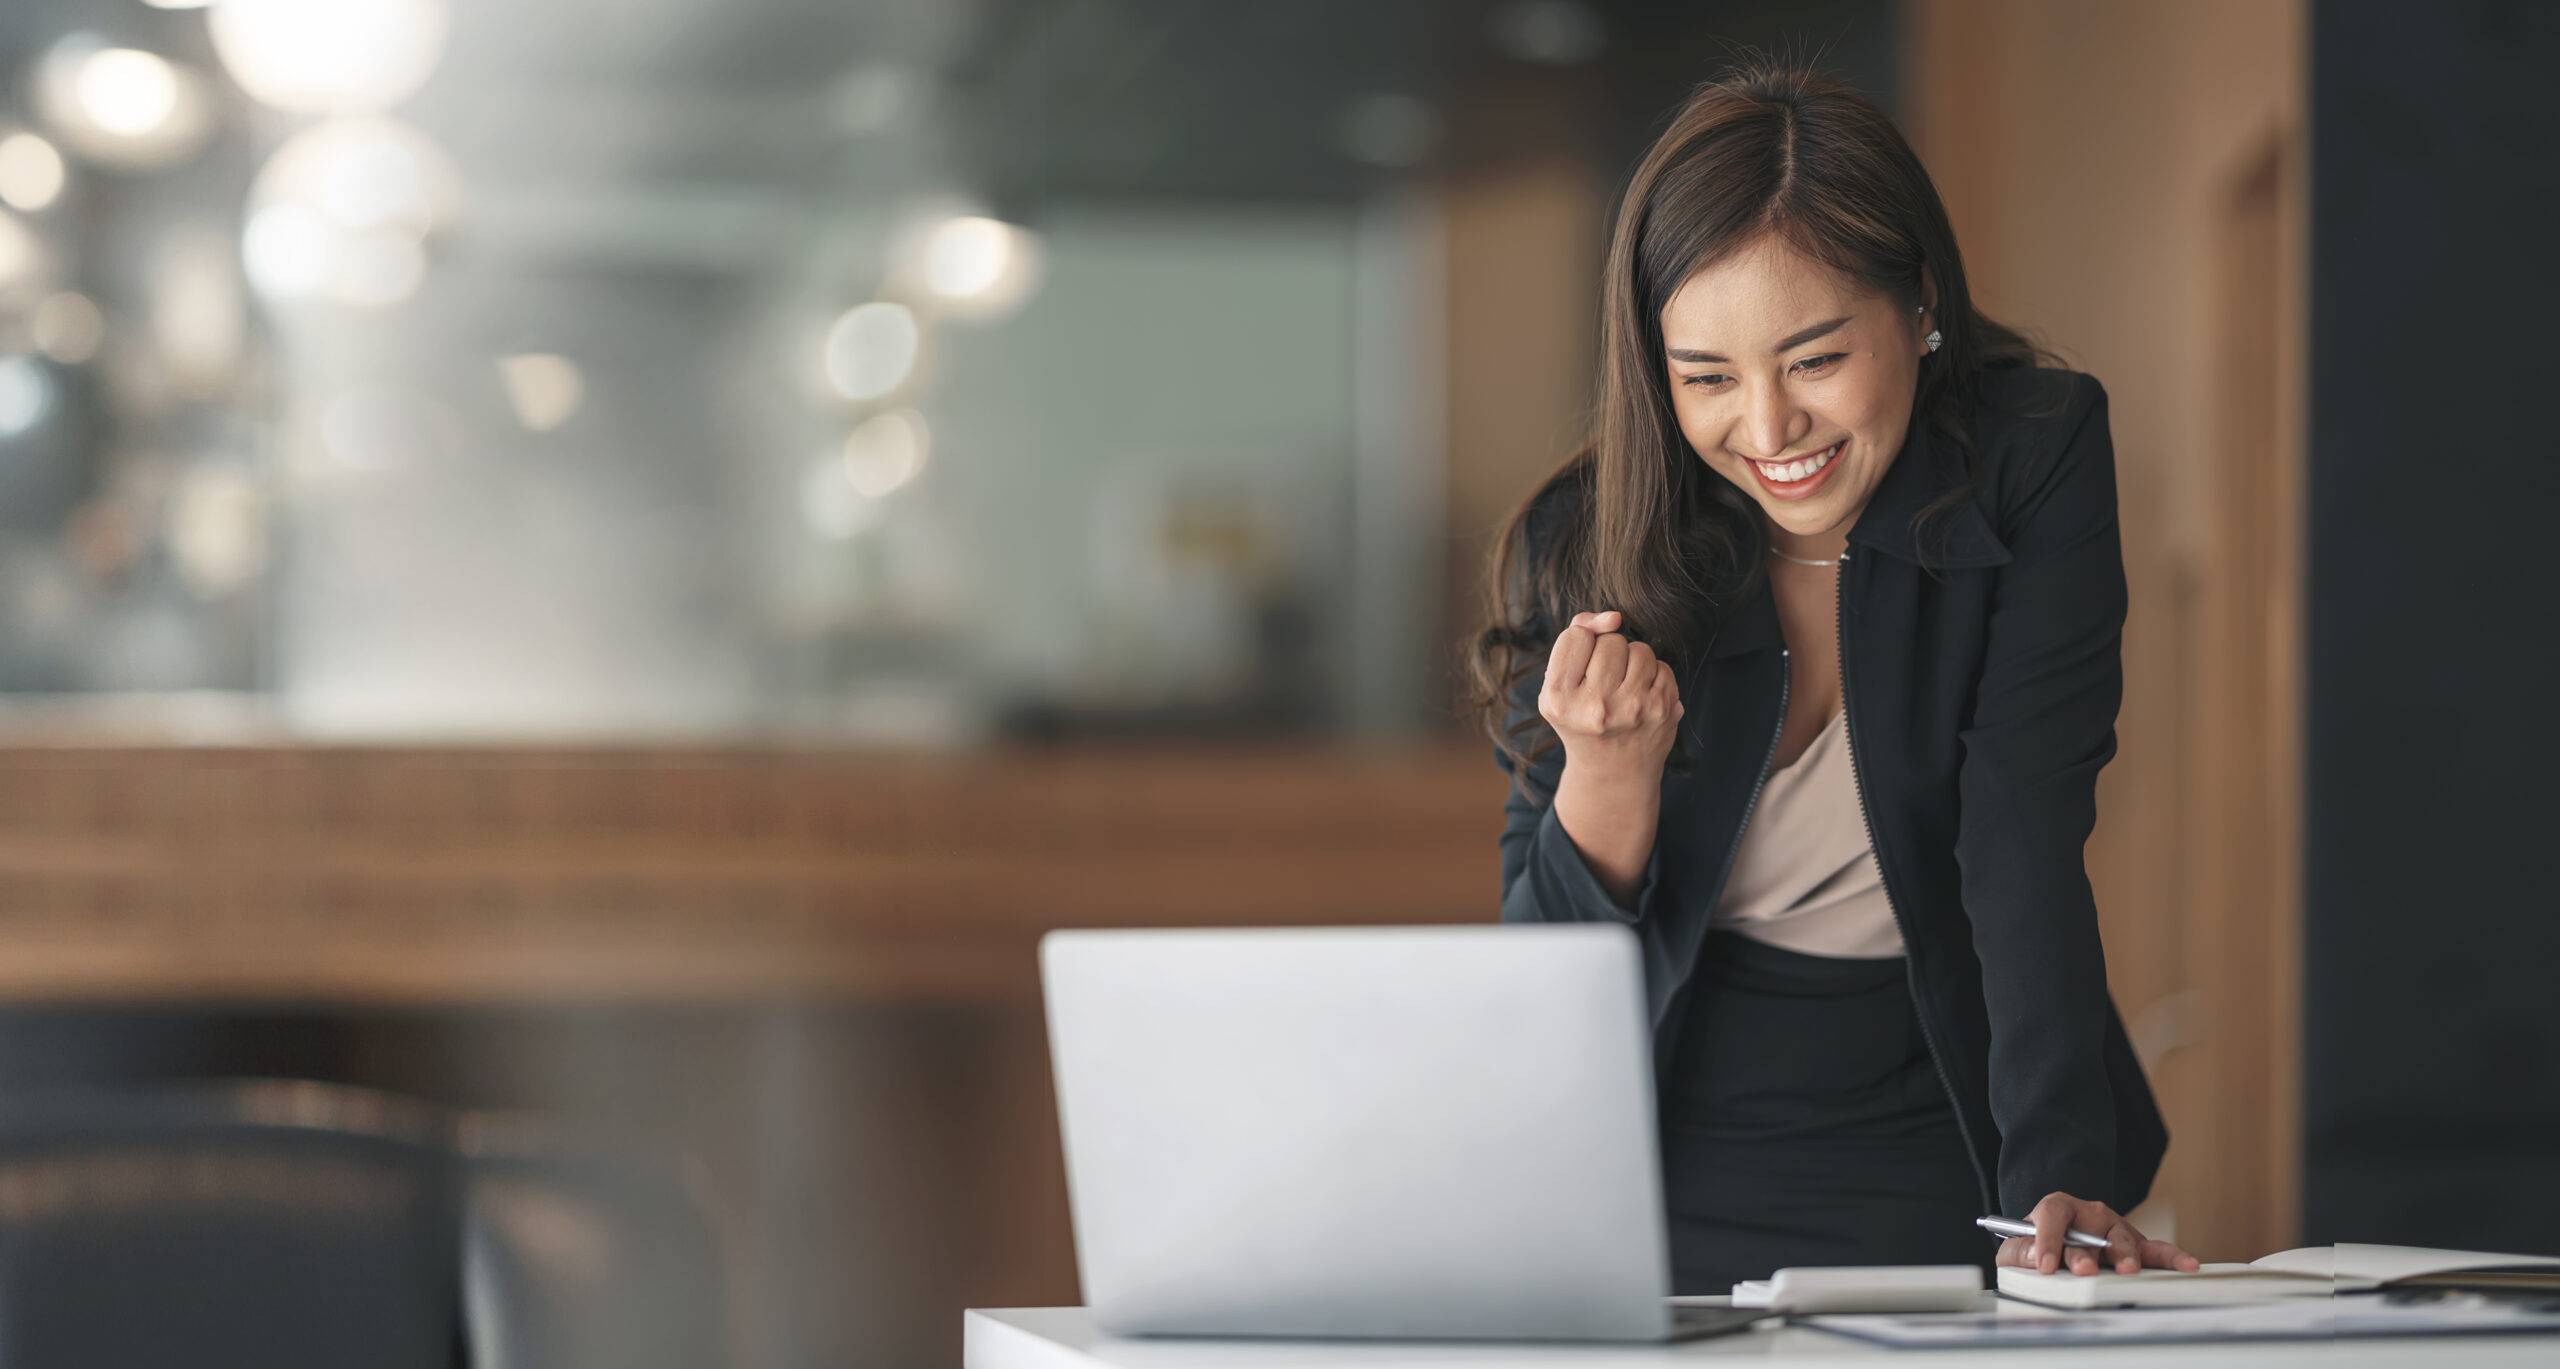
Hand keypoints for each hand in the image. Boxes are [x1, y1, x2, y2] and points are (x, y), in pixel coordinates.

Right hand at [1538, 610, 1681, 780]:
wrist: (1612, 774)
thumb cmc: (1581, 720)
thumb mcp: (1559, 686)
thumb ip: (1576, 638)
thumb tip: (1614, 617)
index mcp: (1559, 700)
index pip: (1576, 635)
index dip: (1581, 648)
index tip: (1581, 674)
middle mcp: (1595, 707)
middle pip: (1610, 641)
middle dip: (1608, 655)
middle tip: (1603, 687)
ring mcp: (1632, 709)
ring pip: (1639, 649)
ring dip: (1633, 663)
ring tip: (1623, 691)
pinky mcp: (1662, 710)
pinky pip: (1661, 665)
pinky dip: (1653, 677)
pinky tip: (1642, 699)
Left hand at [1993, 1192, 2201, 1275]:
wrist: (2059, 1241)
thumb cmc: (2039, 1244)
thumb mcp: (2019, 1247)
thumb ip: (2021, 1252)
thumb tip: (2037, 1259)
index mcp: (2058, 1208)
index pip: (2052, 1215)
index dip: (2047, 1239)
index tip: (2044, 1265)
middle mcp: (2089, 1214)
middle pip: (2090, 1228)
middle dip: (2086, 1252)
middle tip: (2084, 1270)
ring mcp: (2115, 1228)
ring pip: (2122, 1238)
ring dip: (2124, 1255)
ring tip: (2128, 1270)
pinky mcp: (2136, 1246)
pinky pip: (2156, 1250)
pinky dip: (2172, 1258)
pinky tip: (2187, 1264)